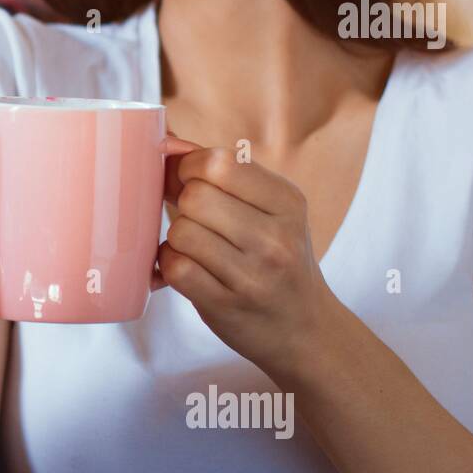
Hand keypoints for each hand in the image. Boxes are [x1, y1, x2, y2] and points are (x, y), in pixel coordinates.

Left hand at [153, 137, 342, 372]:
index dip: (189, 167)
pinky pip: (175, 268)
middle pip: (195, 197)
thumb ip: (224, 174)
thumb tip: (166, 142)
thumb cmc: (278, 260)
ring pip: (181, 233)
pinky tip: (188, 269)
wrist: (306, 330)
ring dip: (177, 238)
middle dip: (183, 204)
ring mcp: (253, 275)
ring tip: (197, 248)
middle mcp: (276, 238)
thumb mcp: (271, 210)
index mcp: (288, 202)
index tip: (189, 180)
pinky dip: (170, 265)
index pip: (219, 163)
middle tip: (197, 220)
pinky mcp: (227, 305)